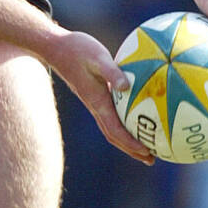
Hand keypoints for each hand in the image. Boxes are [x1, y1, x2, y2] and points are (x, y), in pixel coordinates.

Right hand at [48, 29, 154, 163]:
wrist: (56, 47)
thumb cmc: (77, 49)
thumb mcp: (97, 56)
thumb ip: (112, 71)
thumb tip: (126, 86)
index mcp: (97, 101)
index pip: (115, 129)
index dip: (130, 143)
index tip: (146, 152)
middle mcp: (95, 106)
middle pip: (114, 136)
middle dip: (132, 150)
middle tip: (151, 160)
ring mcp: (94, 103)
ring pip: (112, 129)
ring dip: (128, 142)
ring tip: (146, 148)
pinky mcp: (95, 96)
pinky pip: (112, 116)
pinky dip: (124, 124)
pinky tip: (137, 118)